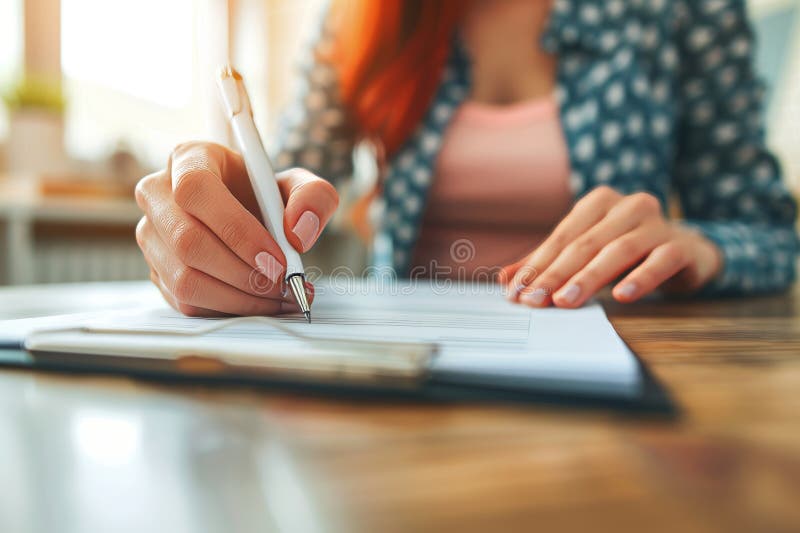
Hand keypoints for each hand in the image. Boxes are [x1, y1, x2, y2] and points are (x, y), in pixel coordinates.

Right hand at [135, 142, 337, 316]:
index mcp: (189, 158)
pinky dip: (228, 310)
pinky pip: (186, 302)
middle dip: (243, 273)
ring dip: (239, 297)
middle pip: (188, 241)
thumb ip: (313, 197)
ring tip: (279, 297)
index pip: (196, 189)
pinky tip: (260, 303)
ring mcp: (151, 235)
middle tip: (282, 283)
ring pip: (184, 279)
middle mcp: (158, 194)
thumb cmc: (265, 194)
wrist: (247, 213)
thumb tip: (298, 233)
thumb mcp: (299, 185)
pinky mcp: (156, 271)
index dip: (236, 229)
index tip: (276, 257)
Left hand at [499, 186, 722, 307]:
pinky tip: (621, 296)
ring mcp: (657, 223)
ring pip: (618, 250)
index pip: (562, 237)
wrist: (687, 253)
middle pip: (585, 244)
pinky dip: (640, 278)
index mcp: (599, 203)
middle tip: (534, 302)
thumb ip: (548, 264)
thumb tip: (504, 280)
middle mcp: (628, 206)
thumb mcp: (587, 254)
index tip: (516, 292)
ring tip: (565, 302)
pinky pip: (660, 260)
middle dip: (555, 275)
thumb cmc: (628, 252)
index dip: (537, 265)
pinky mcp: (681, 246)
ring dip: (589, 278)